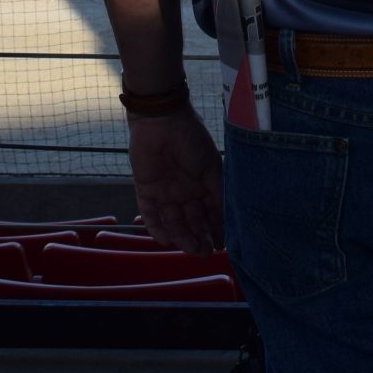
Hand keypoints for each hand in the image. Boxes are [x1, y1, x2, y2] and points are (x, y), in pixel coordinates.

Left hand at [126, 108, 223, 252]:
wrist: (160, 120)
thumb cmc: (191, 140)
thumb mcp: (210, 168)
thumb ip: (216, 194)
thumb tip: (227, 219)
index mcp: (202, 184)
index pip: (210, 212)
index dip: (216, 229)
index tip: (222, 246)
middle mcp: (184, 191)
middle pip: (192, 221)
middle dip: (199, 237)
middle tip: (204, 253)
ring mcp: (165, 191)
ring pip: (173, 221)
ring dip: (182, 236)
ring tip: (191, 249)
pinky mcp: (145, 189)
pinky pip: (150, 214)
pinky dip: (156, 227)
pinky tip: (165, 240)